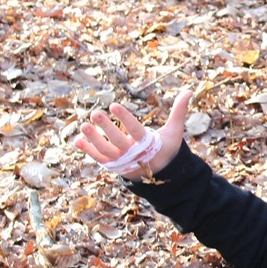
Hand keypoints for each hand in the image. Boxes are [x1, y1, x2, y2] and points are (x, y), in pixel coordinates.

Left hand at [75, 90, 192, 181]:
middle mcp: (133, 153)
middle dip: (106, 127)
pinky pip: (99, 158)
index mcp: (148, 144)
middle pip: (117, 141)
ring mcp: (121, 160)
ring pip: (105, 150)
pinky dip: (88, 150)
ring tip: (83, 125)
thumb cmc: (166, 149)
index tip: (115, 105)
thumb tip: (189, 91)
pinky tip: (77, 140)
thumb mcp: (174, 132)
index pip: (135, 130)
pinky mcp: (113, 165)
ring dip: (93, 139)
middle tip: (95, 112)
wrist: (159, 176)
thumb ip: (178, 112)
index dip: (125, 118)